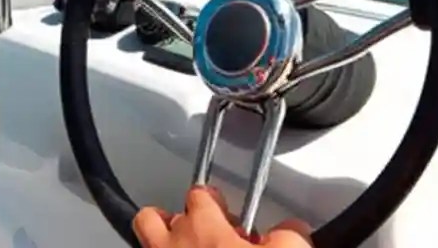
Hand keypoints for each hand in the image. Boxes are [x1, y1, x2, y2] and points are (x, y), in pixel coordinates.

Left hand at [133, 186, 312, 246]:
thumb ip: (289, 234)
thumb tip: (291, 229)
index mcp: (203, 228)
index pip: (200, 195)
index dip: (214, 202)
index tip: (228, 217)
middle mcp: (173, 246)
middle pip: (154, 216)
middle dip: (177, 220)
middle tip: (202, 233)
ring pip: (146, 239)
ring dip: (162, 239)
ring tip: (184, 246)